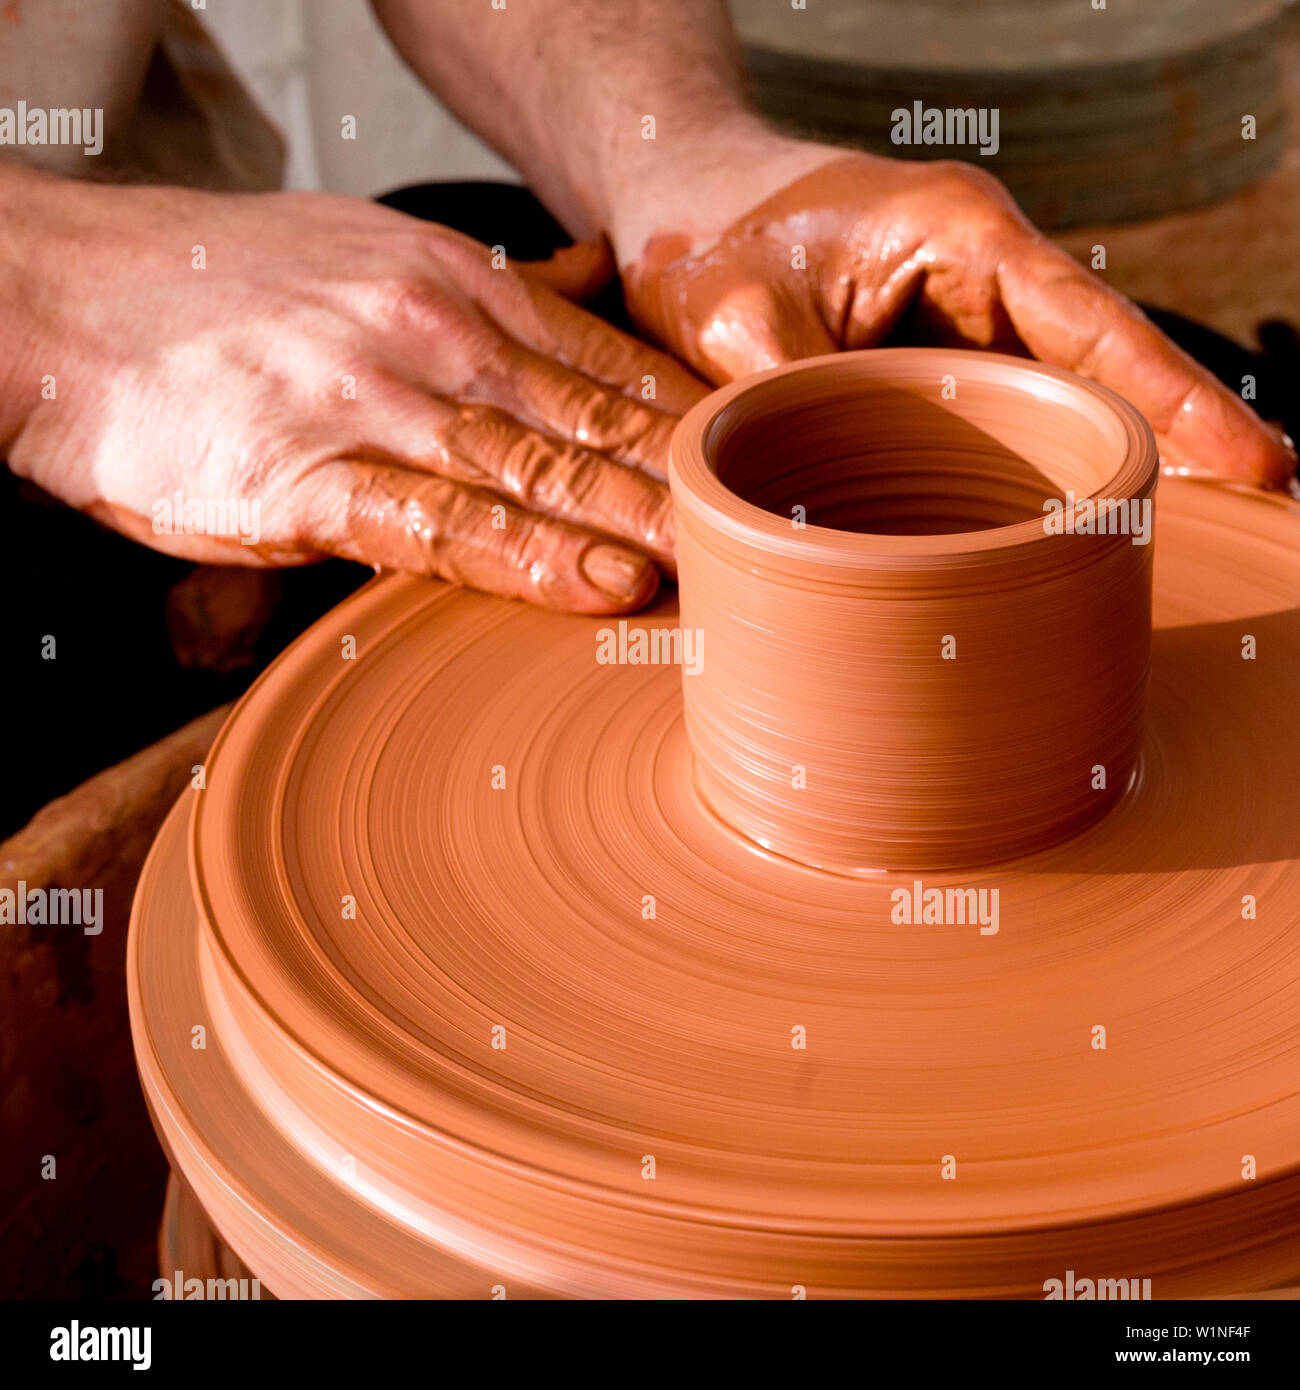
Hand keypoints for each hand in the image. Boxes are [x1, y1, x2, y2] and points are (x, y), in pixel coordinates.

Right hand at [1, 172, 706, 610]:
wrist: (58, 295)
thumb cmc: (213, 295)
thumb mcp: (362, 262)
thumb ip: (470, 307)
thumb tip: (567, 325)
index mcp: (456, 285)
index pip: (608, 364)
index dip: (694, 428)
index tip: (761, 477)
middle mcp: (433, 333)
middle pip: (597, 420)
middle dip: (695, 487)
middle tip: (779, 540)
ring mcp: (374, 402)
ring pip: (540, 468)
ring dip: (642, 525)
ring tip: (726, 575)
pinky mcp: (306, 475)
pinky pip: (442, 522)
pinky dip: (530, 556)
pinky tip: (599, 584)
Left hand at [619, 143, 1294, 489]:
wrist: (674, 207)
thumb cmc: (704, 237)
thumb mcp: (737, 324)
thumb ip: (798, 411)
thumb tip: (824, 528)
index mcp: (960, 236)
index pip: (1095, 325)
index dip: (1180, 398)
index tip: (1258, 464)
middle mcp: (979, 278)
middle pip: (1096, 373)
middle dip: (1165, 445)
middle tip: (1252, 521)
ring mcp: (956, 326)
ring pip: (1047, 408)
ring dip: (1091, 473)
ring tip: (1153, 550)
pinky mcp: (925, 370)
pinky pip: (989, 429)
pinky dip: (1019, 480)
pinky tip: (1049, 538)